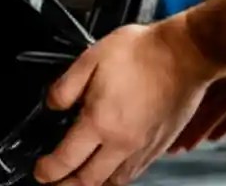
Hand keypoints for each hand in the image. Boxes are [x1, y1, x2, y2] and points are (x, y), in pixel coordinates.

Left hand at [33, 14, 225, 184]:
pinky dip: (116, 177)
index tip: (40, 171)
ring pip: (114, 181)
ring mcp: (143, 147)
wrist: (185, 53)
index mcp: (100, 122)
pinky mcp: (159, 145)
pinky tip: (109, 169)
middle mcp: (121, 143)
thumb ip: (66, 86)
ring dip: (92, 184)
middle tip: (53, 182)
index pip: (66, 160)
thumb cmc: (142, 52)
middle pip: (89, 181)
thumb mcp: (90, 58)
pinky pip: (134, 172)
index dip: (48, 171)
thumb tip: (52, 105)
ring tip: (78, 179)